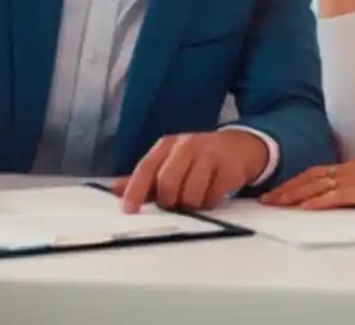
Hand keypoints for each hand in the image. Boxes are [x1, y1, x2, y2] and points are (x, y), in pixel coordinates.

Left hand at [111, 130, 268, 212]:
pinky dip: (209, 202)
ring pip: (190, 194)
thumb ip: (145, 177)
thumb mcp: (170, 161)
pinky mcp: (228, 168)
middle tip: (176, 202)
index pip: (146, 167)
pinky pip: (211, 197)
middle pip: (167, 183)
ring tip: (196, 197)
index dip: (135, 190)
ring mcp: (209, 155)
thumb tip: (114, 190)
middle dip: (169, 200)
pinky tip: (212, 193)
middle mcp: (187, 146)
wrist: (240, 146)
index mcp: (167, 145)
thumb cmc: (199, 157)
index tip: (128, 210)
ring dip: (192, 204)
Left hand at [258, 161, 354, 209]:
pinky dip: (316, 201)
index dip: (295, 182)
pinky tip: (303, 208)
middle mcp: (352, 169)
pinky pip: (334, 196)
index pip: (317, 172)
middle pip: (310, 177)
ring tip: (276, 204)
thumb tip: (342, 202)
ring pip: (316, 185)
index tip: (279, 191)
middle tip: (267, 199)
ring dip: (293, 195)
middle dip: (286, 188)